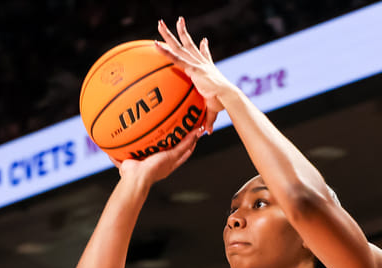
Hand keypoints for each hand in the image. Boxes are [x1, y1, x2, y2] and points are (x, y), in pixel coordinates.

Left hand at [110, 130, 197, 183]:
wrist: (135, 179)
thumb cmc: (129, 175)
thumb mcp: (122, 161)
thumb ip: (116, 154)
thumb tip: (103, 146)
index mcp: (159, 165)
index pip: (170, 156)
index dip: (177, 149)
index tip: (179, 140)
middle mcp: (167, 164)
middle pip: (182, 152)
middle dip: (188, 144)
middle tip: (193, 133)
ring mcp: (171, 161)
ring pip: (186, 148)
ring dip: (193, 139)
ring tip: (199, 129)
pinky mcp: (171, 157)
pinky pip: (184, 145)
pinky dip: (191, 138)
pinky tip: (196, 130)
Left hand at [155, 17, 230, 133]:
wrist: (227, 98)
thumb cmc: (223, 104)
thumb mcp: (213, 111)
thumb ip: (207, 120)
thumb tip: (207, 133)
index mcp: (209, 69)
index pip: (205, 56)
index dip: (204, 48)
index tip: (203, 40)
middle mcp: (202, 62)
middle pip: (189, 44)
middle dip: (183, 32)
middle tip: (178, 21)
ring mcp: (196, 63)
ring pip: (179, 45)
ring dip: (169, 34)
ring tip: (160, 23)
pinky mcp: (192, 67)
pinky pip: (174, 58)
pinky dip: (164, 51)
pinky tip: (154, 43)